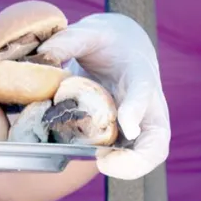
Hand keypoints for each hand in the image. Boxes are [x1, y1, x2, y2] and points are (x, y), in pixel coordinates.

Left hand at [38, 13, 168, 179]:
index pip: (143, 92)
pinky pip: (127, 154)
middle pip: (157, 139)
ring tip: (98, 164)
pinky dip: (113, 163)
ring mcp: (141, 123)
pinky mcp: (127, 133)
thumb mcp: (89, 33)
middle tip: (105, 161)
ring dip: (127, 167)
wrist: (122, 48)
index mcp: (139, 74)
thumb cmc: (106, 41)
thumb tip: (42, 56)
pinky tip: (86, 158)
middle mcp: (148, 104)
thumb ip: (68, 41)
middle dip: (138, 159)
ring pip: (147, 154)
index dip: (134, 110)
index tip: (125, 127)